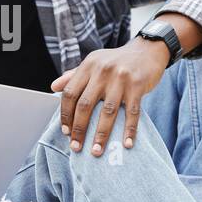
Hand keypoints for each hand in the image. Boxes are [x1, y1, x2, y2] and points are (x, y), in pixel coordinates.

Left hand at [50, 39, 170, 155]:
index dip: (66, 115)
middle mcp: (102, 71)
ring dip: (101, 135)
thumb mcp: (94, 62)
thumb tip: (53, 87)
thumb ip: (74, 75)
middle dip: (79, 129)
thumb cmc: (117, 61)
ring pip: (108, 112)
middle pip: (85, 105)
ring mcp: (121, 79)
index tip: (65, 132)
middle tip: (76, 146)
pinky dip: (129, 130)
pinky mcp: (138, 86)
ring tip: (96, 151)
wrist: (147, 50)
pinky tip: (126, 144)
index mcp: (88, 66)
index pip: (70, 93)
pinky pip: (132, 113)